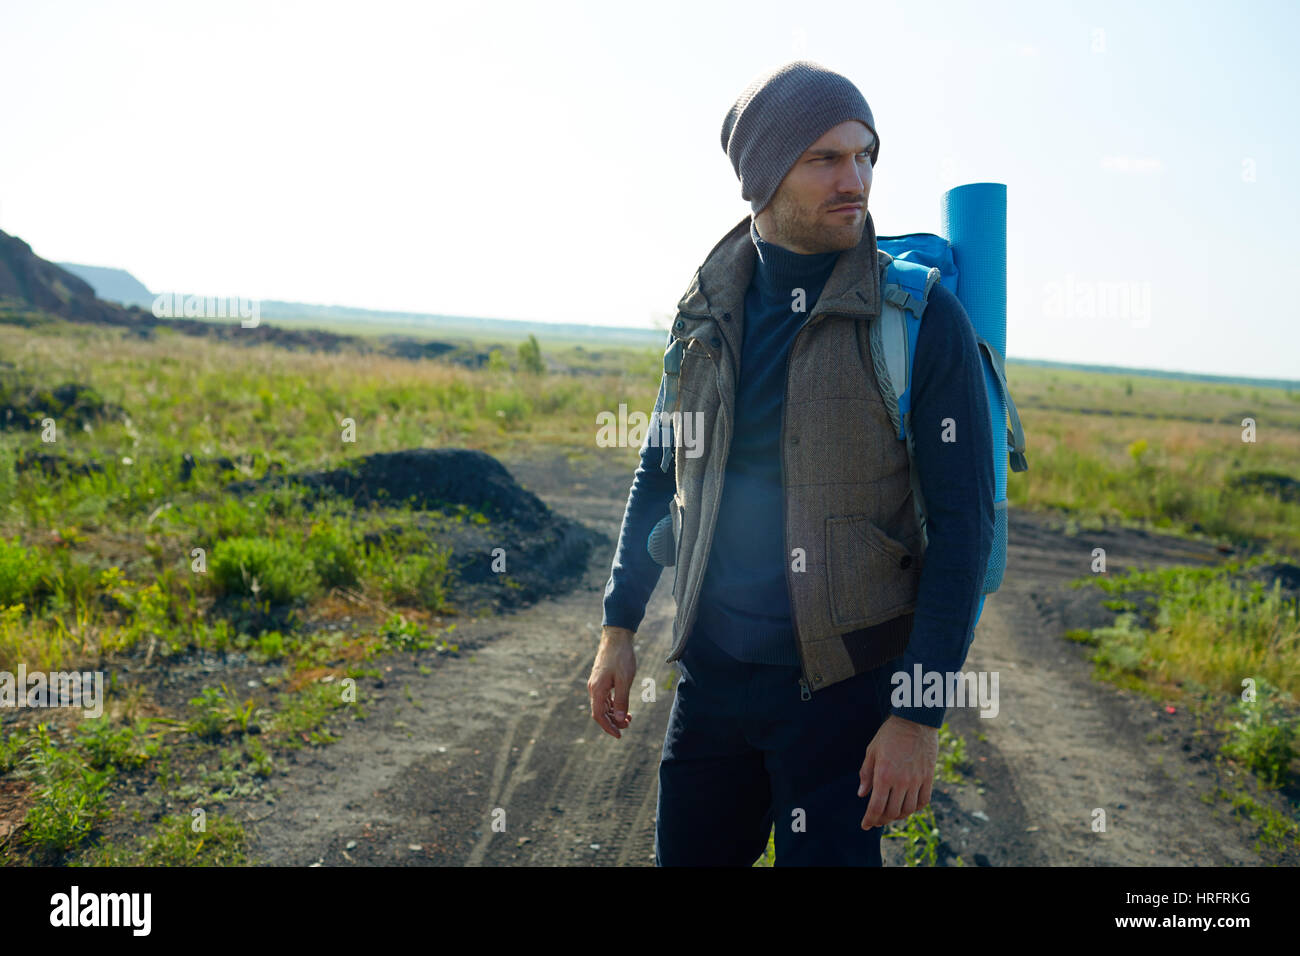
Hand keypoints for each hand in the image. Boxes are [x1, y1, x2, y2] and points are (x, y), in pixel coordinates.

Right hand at [588, 626, 636, 738]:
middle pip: (600, 712)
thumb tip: (618, 719)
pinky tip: (623, 707)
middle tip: (628, 725)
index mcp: (597, 689)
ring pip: (603, 705)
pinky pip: (606, 698)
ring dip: (614, 714)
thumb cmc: (621, 657)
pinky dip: (614, 705)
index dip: (608, 727)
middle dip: (613, 722)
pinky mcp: (602, 680)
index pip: (599, 715)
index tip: (619, 735)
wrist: (617, 637)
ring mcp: (597, 684)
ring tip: (628, 718)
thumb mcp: (625, 680)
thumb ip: (621, 700)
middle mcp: (594, 688)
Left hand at [857, 715, 936, 829]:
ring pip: (908, 810)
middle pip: (892, 812)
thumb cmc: (889, 734)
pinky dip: (915, 808)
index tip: (865, 825)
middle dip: (882, 820)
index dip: (870, 819)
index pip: (876, 806)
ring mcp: (917, 780)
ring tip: (891, 814)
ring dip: (898, 816)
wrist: (915, 721)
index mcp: (884, 774)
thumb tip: (862, 795)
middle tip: (876, 820)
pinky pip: (923, 801)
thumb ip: (866, 774)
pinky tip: (907, 807)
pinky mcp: (928, 778)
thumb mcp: (872, 751)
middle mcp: (901, 781)